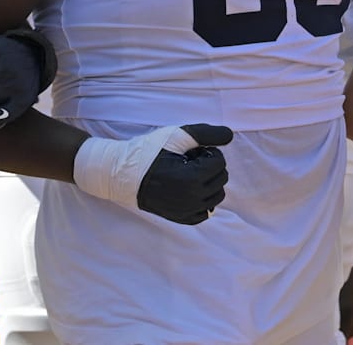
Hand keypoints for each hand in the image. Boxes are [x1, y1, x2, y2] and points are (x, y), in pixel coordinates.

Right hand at [74, 124, 232, 224]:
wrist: (121, 174)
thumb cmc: (148, 152)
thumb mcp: (177, 136)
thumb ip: (206, 134)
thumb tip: (230, 136)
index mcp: (193, 179)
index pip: (220, 162)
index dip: (207, 152)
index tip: (189, 152)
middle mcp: (192, 198)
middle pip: (221, 178)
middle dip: (209, 166)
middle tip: (187, 162)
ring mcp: (187, 211)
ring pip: (217, 195)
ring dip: (209, 182)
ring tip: (188, 174)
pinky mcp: (181, 218)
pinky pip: (206, 212)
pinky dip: (203, 200)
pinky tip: (189, 189)